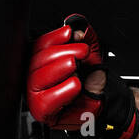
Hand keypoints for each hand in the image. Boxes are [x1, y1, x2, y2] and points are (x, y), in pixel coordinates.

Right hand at [26, 14, 138, 138]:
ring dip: (60, 69)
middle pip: (38, 59)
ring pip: (38, 78)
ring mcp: (36, 94)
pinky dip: (62, 91)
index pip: (40, 45)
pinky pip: (46, 100)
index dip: (54, 37)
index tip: (70, 33)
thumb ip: (85, 37)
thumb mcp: (90, 53)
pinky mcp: (42, 111)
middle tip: (82, 52)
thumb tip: (78, 28)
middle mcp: (35, 76)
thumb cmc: (91, 80)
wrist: (102, 100)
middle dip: (63, 52)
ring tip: (77, 67)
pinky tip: (75, 84)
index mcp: (42, 61)